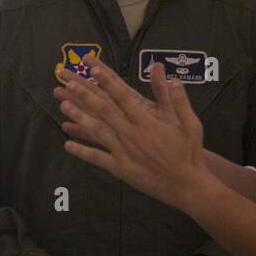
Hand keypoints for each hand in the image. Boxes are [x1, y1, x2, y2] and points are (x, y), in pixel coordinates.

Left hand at [54, 59, 208, 210]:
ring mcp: (124, 152)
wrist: (187, 186)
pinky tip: (67, 144)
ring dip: (79, 118)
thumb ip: (179, 101)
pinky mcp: (120, 169)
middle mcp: (132, 135)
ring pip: (97, 132)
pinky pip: (97, 158)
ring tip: (63, 106)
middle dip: (85, 95)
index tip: (94, 69)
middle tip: (69, 82)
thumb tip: (174, 80)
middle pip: (104, 111)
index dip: (107, 81)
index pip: (123, 97)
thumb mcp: (191, 124)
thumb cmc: (189, 154)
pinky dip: (82, 151)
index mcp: (147, 122)